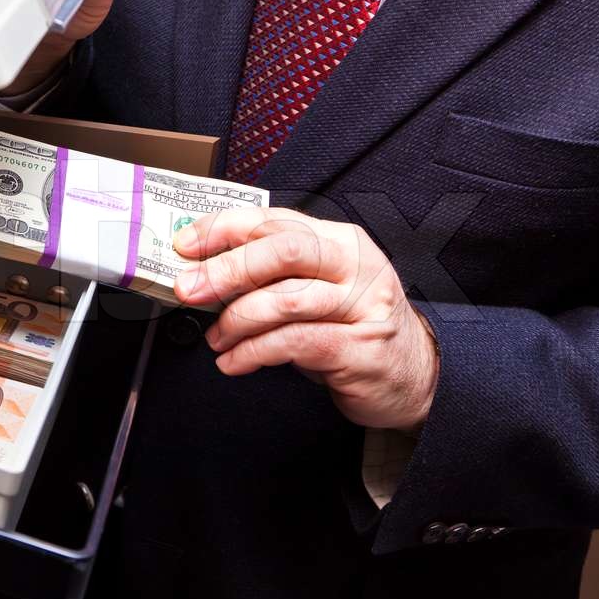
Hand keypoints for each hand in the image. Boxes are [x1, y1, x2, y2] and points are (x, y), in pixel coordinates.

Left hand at [171, 208, 438, 432]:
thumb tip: (202, 271)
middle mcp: (356, 265)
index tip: (185, 244)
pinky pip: (294, 343)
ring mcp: (365, 305)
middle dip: (226, 270)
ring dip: (236, 320)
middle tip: (189, 290)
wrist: (412, 378)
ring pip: (286, 299)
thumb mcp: (315, 290)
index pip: (275, 220)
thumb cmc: (350, 330)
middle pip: (282, 251)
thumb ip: (272, 275)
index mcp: (339, 240)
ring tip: (216, 340)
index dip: (224, 228)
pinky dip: (252, 353)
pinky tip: (233, 363)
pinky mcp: (362, 348)